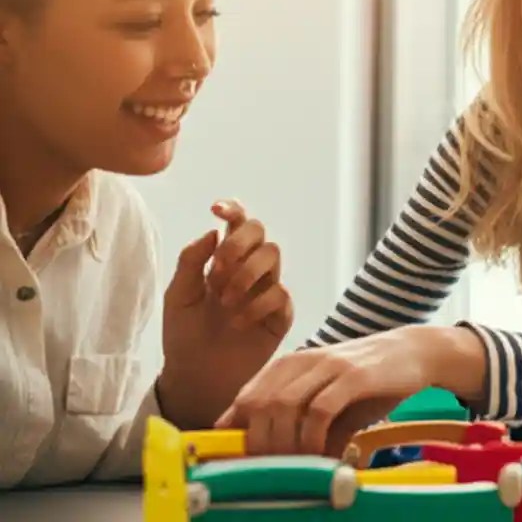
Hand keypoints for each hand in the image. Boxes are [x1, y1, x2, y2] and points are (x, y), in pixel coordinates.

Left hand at [156, 200, 292, 428]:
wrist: (196, 376)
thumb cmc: (185, 334)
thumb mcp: (178, 295)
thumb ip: (191, 260)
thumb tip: (213, 231)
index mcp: (223, 259)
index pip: (236, 223)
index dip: (232, 209)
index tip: (216, 210)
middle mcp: (249, 269)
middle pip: (260, 231)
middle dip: (238, 243)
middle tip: (218, 269)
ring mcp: (266, 290)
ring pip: (273, 255)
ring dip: (246, 273)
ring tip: (225, 300)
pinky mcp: (280, 315)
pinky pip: (280, 294)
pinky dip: (256, 305)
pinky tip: (239, 323)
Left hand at [214, 325, 485, 456]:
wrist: (413, 352)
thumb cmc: (367, 381)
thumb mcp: (326, 400)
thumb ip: (298, 424)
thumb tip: (269, 461)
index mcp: (288, 366)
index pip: (245, 400)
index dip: (239, 435)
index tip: (247, 463)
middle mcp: (301, 361)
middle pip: (258, 406)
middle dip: (260, 445)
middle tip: (275, 471)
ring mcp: (326, 366)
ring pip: (283, 406)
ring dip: (285, 444)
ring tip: (298, 465)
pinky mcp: (353, 375)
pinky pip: (319, 410)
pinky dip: (313, 437)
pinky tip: (322, 453)